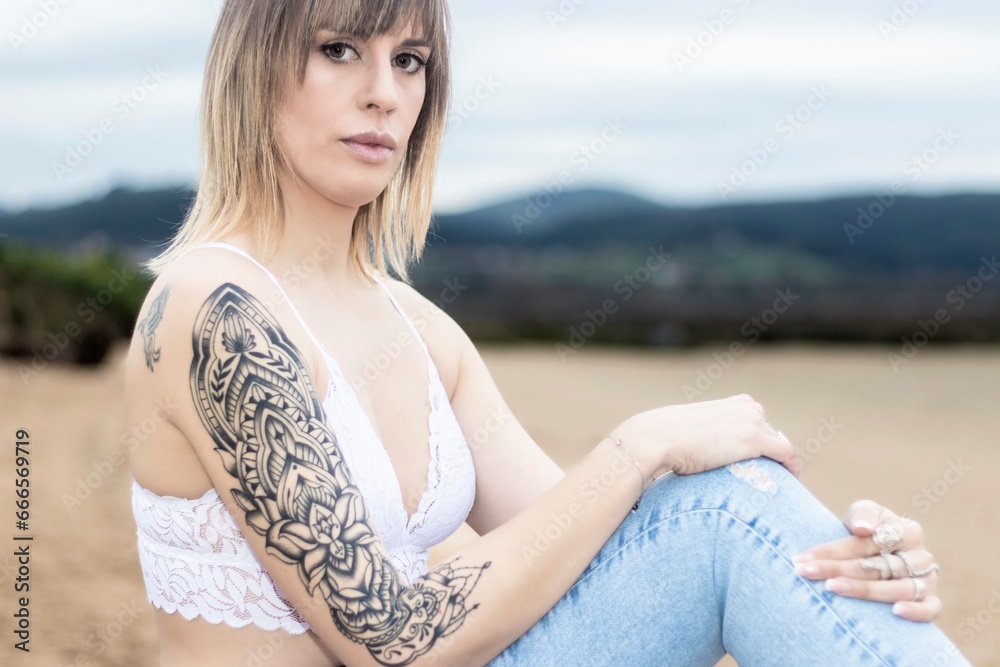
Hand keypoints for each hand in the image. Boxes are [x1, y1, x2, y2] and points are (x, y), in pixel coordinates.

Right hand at [613, 394, 800, 479]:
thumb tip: (697, 446)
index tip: (763, 459)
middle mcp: (748, 408)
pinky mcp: (754, 440)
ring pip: (779, 444)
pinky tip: (794, 480)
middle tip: (769, 475)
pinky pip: (786, 453)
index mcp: (735, 402)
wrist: (658, 436)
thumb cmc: (665, 434)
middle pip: (772, 434)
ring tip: (779, 482)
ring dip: (780, 462)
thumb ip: (704, 431)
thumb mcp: (690, 426)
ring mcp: (752, 422)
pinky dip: (793, 467)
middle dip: (772, 452)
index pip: (761, 423)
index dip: (763, 441)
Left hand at [792, 499, 940, 621]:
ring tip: (832, 588)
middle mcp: (921, 556)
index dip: (834, 550)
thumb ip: (862, 515)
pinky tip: (895, 612)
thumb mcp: (864, 514)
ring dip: (863, 590)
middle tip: (806, 572)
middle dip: (837, 569)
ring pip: (897, 588)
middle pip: (877, 566)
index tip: (804, 557)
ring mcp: (927, 580)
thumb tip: (863, 528)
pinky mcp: (932, 600)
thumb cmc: (870, 530)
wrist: (887, 553)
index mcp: (908, 531)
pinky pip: (930, 609)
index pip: (868, 542)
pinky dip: (916, 611)